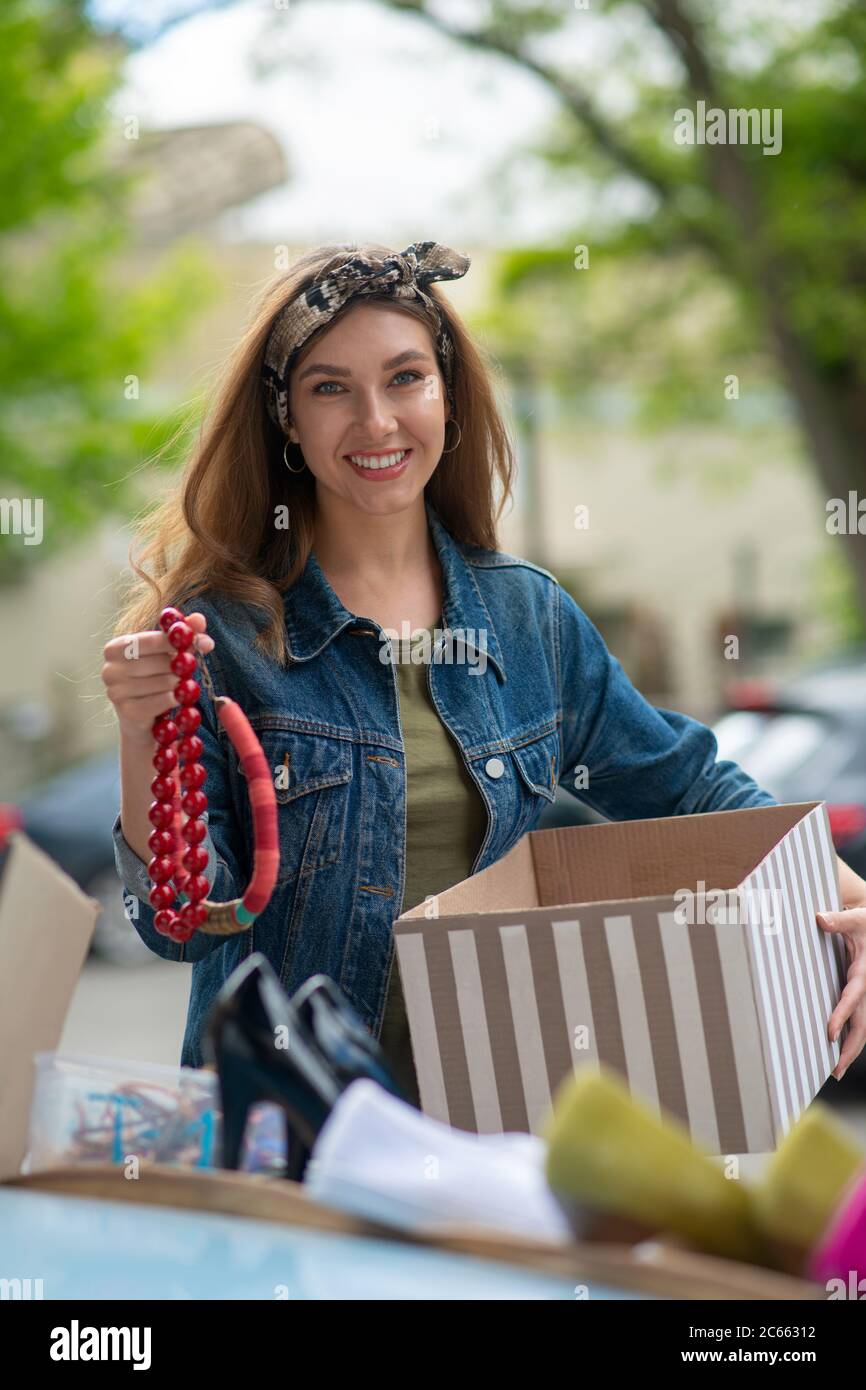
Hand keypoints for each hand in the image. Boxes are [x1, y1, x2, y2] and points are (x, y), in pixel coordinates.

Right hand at [102, 612, 213, 739]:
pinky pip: (161, 701)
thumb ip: (183, 633)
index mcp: (116, 648)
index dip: (178, 640)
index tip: (201, 643)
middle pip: (159, 662)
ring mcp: (115, 691)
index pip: (151, 639)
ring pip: (163, 682)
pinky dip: (174, 699)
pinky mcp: (127, 712)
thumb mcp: (169, 653)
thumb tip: (199, 619)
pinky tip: (177, 699)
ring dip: (180, 684)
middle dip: (182, 665)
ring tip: (183, 685)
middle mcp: (110, 669)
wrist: (144, 720)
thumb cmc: (156, 679)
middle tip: (194, 667)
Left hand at [817, 903, 865, 1079]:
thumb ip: (838, 920)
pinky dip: (852, 1039)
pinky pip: (860, 1021)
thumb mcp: (855, 919)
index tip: (830, 1033)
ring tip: (835, 1070)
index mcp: (864, 972)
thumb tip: (820, 919)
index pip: (853, 998)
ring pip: (864, 1028)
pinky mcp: (864, 997)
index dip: (842, 1015)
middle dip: (851, 1048)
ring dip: (851, 1050)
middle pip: (863, 1024)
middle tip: (835, 1069)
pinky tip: (840, 1053)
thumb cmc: (865, 924)